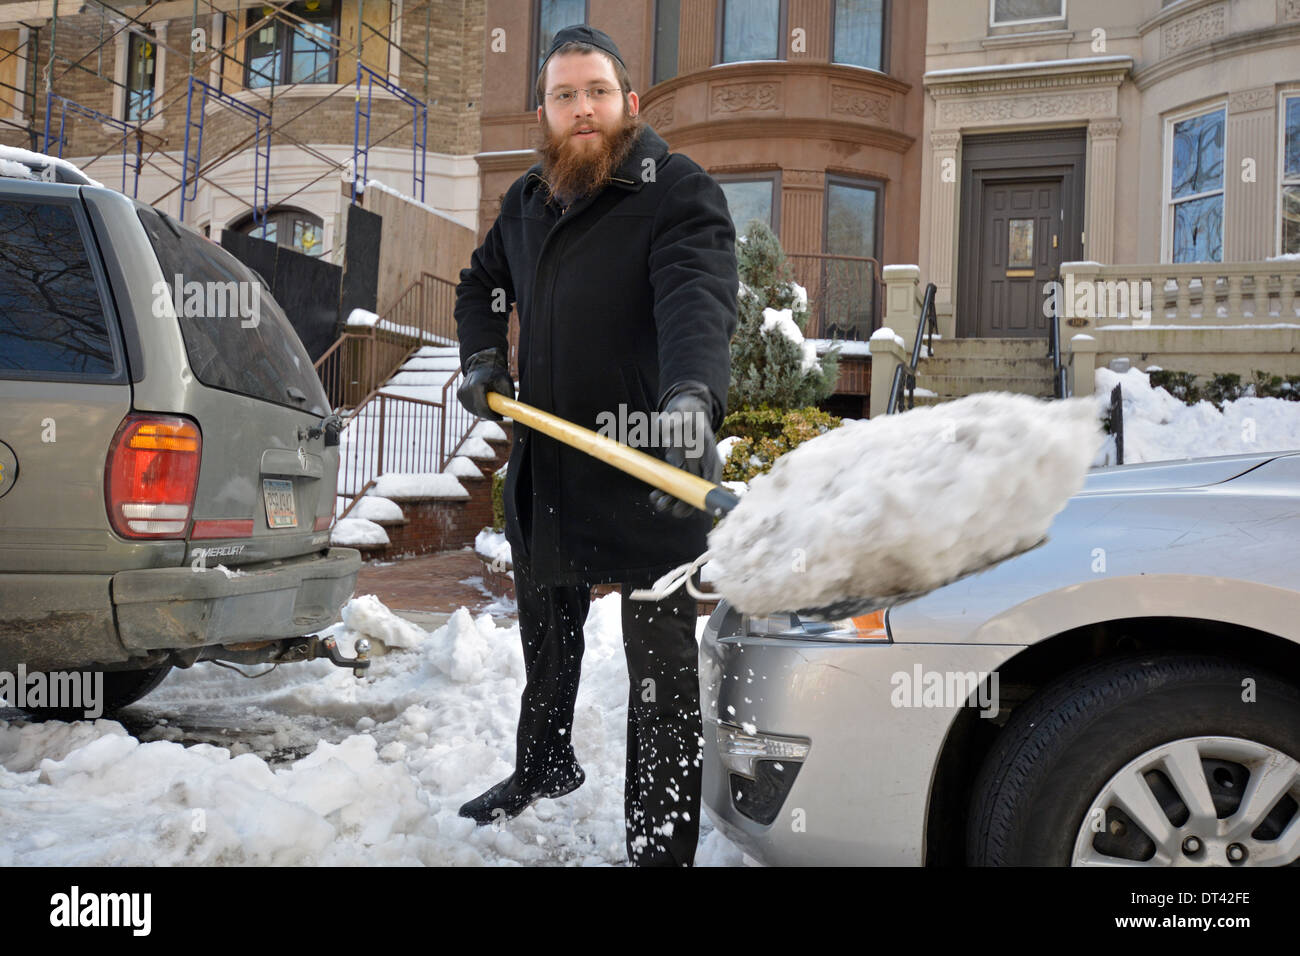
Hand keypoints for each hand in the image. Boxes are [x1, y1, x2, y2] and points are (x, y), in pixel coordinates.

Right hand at [457, 348, 513, 420]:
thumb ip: (508, 397)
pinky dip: (477, 407)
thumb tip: (508, 413)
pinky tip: (483, 401)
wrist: (482, 364)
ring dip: (483, 411)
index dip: (492, 416)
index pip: (483, 408)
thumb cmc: (496, 373)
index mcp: (477, 386)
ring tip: (491, 404)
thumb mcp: (506, 382)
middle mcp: (466, 390)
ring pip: (473, 410)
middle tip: (498, 413)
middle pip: (478, 411)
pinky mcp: (459, 395)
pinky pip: (470, 406)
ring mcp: (461, 393)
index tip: (501, 417)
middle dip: (489, 415)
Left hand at [649, 384, 720, 518]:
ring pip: (686, 492)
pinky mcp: (681, 470)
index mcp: (708, 451)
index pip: (713, 475)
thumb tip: (667, 441)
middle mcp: (703, 463)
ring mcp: (692, 468)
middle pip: (698, 489)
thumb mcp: (678, 413)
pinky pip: (675, 487)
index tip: (695, 502)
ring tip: (658, 502)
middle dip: (686, 503)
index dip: (707, 492)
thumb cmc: (683, 411)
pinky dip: (665, 494)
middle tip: (672, 508)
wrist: (683, 410)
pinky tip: (654, 495)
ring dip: (673, 501)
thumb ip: (672, 425)